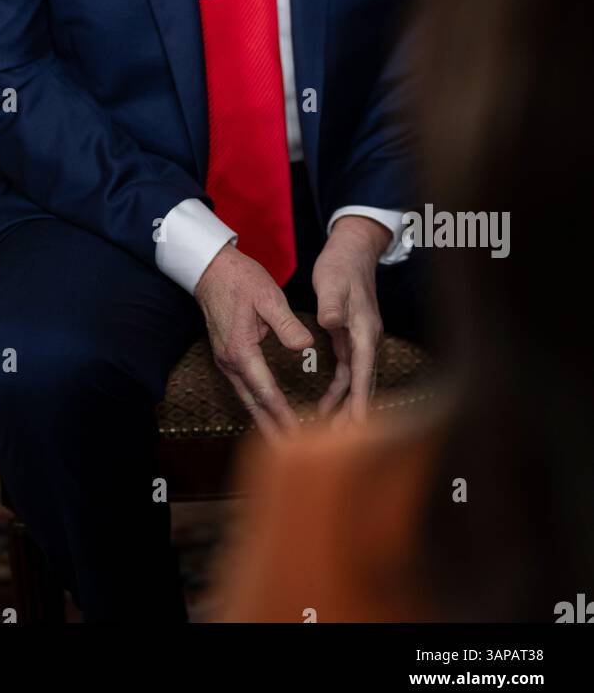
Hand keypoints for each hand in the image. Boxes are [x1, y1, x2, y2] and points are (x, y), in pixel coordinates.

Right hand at [194, 242, 312, 440]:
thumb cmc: (239, 279)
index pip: (266, 392)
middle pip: (253, 404)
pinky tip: (266, 411)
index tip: (298, 436)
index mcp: (242, 350)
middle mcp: (231, 361)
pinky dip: (256, 404)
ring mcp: (226, 359)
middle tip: (291, 453)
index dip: (283, 416)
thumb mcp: (267, 296)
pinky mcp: (227, 354)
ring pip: (246, 398)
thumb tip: (304, 346)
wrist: (209, 268)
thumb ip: (286, 323)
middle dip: (272, 429)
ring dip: (264, 420)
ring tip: (281, 441)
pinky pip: (243, 387)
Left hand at [311, 215, 388, 427]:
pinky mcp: (350, 337)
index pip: (363, 372)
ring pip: (355, 381)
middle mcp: (366, 339)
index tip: (358, 425)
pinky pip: (347, 372)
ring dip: (344, 406)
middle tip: (339, 444)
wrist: (351, 249)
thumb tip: (330, 324)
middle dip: (354, 413)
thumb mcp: (333, 283)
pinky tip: (325, 405)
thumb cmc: (341, 265)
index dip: (360, 400)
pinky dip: (338, 390)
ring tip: (330, 433)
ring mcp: (360, 339)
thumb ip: (332, 305)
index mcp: (363, 330)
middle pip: (363, 384)